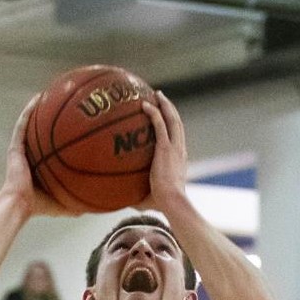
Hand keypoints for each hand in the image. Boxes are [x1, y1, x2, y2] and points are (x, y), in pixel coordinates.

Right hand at [0, 96, 79, 217]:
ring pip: (31, 123)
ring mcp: (23, 149)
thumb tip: (99, 204)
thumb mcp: (65, 202)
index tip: (75, 123)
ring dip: (39, 108)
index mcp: (42, 165)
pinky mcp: (15, 146)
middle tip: (65, 103)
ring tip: (50, 92)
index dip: (62, 134)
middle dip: (52, 116)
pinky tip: (37, 99)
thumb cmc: (40, 206)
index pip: (53, 146)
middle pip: (43, 131)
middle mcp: (32, 154)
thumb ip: (80, 200)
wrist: (21, 204)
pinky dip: (29, 111)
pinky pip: (22, 125)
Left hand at [136, 93, 188, 210]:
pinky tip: (144, 105)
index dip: (172, 125)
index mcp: (179, 159)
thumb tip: (119, 200)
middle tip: (160, 98)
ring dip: (165, 105)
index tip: (165, 118)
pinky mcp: (167, 148)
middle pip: (177, 123)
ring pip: (172, 119)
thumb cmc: (161, 204)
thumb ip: (136, 195)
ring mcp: (175, 148)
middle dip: (170, 108)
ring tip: (156, 95)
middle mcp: (180, 150)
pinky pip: (160, 124)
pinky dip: (154, 112)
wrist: (172, 201)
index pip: (178, 138)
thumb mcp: (148, 197)